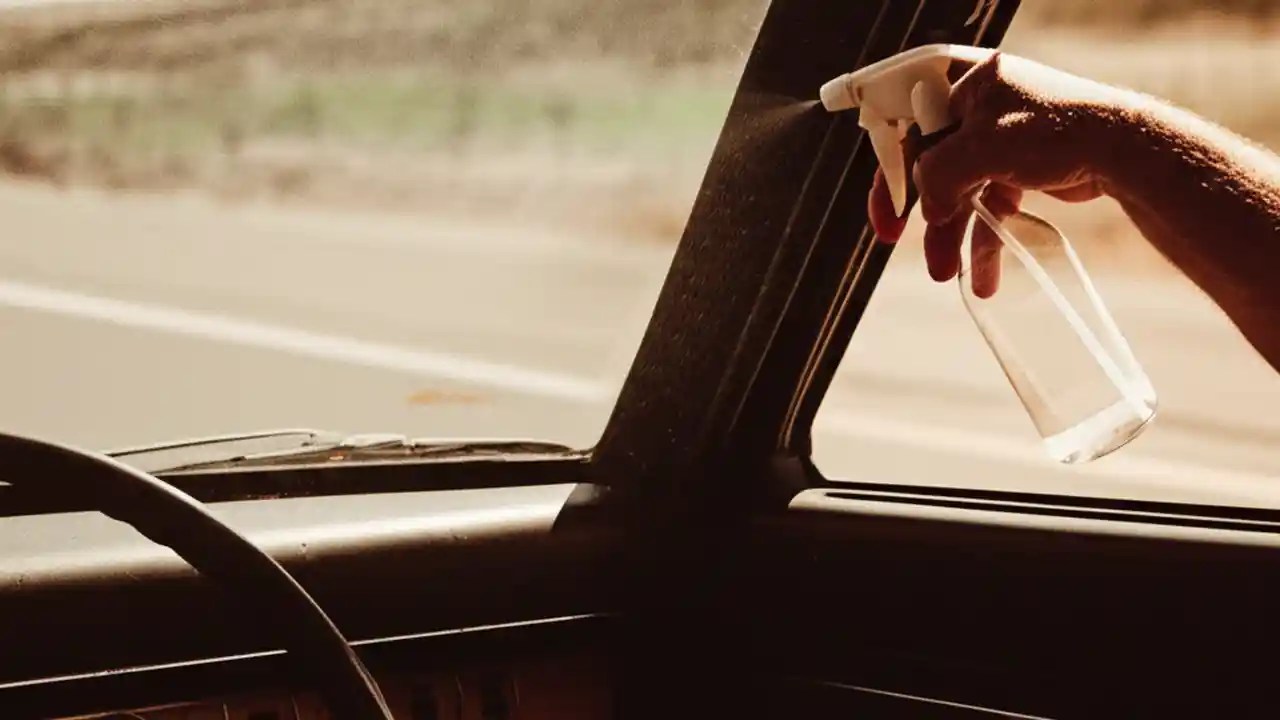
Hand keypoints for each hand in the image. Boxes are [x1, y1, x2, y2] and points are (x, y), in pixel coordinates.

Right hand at [868, 51, 1132, 296]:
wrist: (1125, 152)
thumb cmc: (1056, 132)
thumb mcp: (979, 149)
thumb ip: (937, 175)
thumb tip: (926, 209)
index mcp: (968, 84)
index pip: (910, 124)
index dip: (893, 169)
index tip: (887, 215)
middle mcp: (982, 107)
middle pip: (933, 163)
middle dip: (925, 213)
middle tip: (901, 244)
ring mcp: (1003, 138)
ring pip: (961, 190)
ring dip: (952, 234)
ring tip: (948, 273)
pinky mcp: (1023, 166)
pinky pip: (990, 203)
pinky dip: (985, 236)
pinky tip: (983, 273)